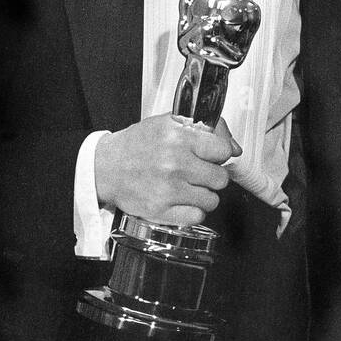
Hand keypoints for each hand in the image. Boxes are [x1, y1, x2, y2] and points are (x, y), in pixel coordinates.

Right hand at [93, 114, 241, 225]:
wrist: (106, 167)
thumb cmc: (138, 144)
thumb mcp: (168, 124)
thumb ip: (204, 130)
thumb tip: (234, 148)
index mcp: (178, 136)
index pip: (223, 149)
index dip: (220, 153)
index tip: (213, 155)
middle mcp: (175, 162)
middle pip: (221, 178)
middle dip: (213, 175)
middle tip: (199, 172)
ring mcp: (168, 189)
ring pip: (212, 200)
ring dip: (204, 195)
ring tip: (188, 186)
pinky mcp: (161, 211)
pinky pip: (197, 217)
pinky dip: (192, 211)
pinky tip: (181, 200)